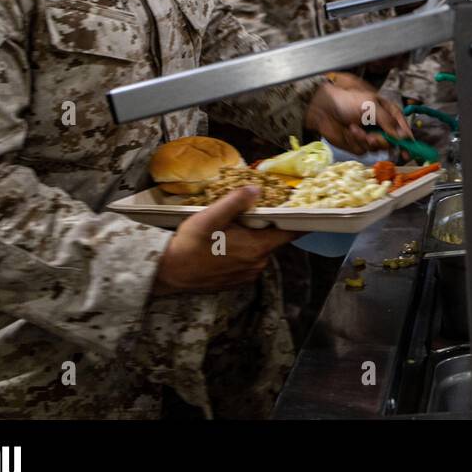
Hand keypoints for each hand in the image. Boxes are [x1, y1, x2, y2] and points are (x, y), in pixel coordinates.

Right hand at [152, 185, 300, 295]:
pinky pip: (248, 261)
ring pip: (259, 250)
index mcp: (256, 248)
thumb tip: (256, 190)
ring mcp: (248, 275)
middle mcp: (257, 264)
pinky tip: (225, 244)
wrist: (167, 273)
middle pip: (273, 239)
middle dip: (267, 225)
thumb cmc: (189, 244)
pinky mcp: (237, 281)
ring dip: (252, 238)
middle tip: (253, 211)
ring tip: (234, 228)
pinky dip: (242, 251)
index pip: (290, 234)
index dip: (298, 220)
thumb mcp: (210, 217)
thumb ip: (235, 202)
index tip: (303, 208)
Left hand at [304, 71, 410, 153]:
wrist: (324, 110)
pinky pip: (365, 150)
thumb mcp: (372, 106)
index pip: (402, 127)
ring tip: (356, 130)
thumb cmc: (348, 102)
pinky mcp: (359, 145)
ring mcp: (370, 136)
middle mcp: (381, 126)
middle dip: (383, 141)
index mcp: (387, 113)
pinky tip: (350, 132)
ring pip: (379, 147)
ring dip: (367, 140)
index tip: (409, 149)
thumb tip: (403, 136)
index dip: (407, 138)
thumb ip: (388, 122)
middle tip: (372, 137)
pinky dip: (357, 141)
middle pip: (393, 142)